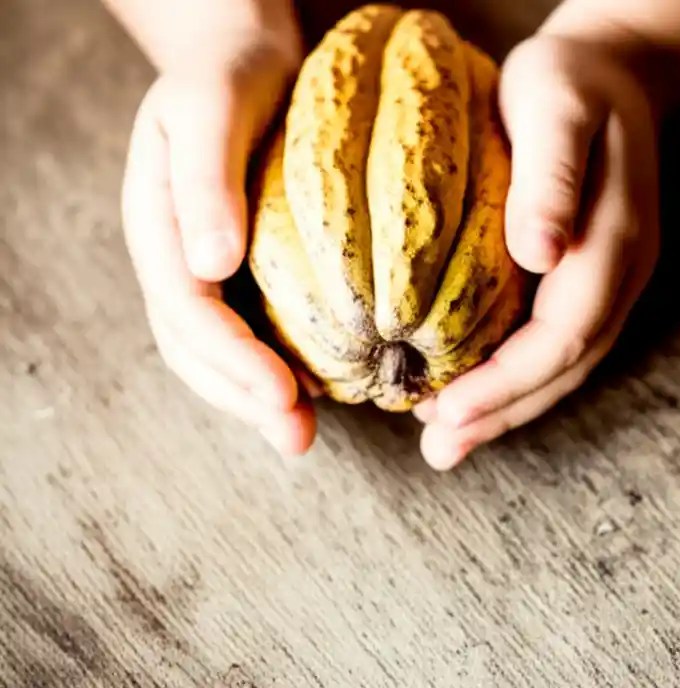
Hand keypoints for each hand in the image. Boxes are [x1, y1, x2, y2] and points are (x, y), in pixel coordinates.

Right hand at [121, 46, 317, 454]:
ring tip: (302, 432)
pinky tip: (322, 384)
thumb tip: (212, 267)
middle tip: (297, 438)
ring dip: (256, 396)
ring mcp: (205, 269)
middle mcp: (177, 258)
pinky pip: (255, 328)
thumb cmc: (227, 76)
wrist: (239, 58)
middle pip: (196, 349)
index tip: (285, 395)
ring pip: (219, 351)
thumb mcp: (211, 109)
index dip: (233, 361)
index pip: (188, 312)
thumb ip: (206, 180)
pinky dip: (280, 363)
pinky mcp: (244, 270)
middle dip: (243, 398)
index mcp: (158, 228)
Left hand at [414, 34, 660, 468]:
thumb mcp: (557, 108)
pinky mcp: (589, 275)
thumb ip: (551, 178)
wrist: (613, 67)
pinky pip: (557, 341)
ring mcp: (611, 279)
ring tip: (449, 439)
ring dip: (509, 406)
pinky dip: (515, 374)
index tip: (446, 412)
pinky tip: (473, 386)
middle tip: (439, 451)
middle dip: (503, 414)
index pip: (564, 338)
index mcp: (614, 244)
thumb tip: (538, 255)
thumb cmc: (572, 81)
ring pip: (564, 364)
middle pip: (566, 368)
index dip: (507, 382)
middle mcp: (620, 274)